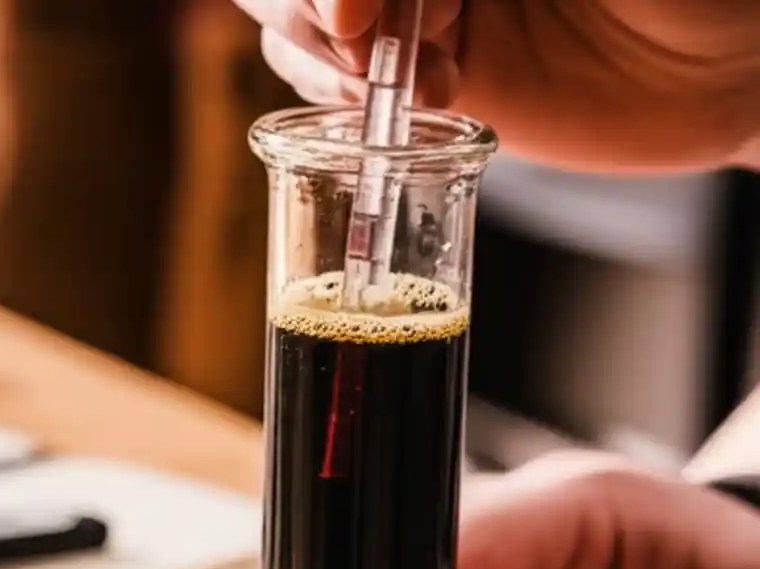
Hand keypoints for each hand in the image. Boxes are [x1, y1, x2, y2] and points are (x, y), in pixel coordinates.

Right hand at [232, 0, 759, 171]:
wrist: (734, 67)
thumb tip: (359, 1)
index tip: (359, 15)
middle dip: (312, 21)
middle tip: (372, 60)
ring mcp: (417, 21)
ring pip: (298, 35)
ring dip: (329, 67)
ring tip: (421, 86)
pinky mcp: (430, 86)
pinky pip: (341, 96)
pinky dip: (353, 112)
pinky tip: (429, 109)